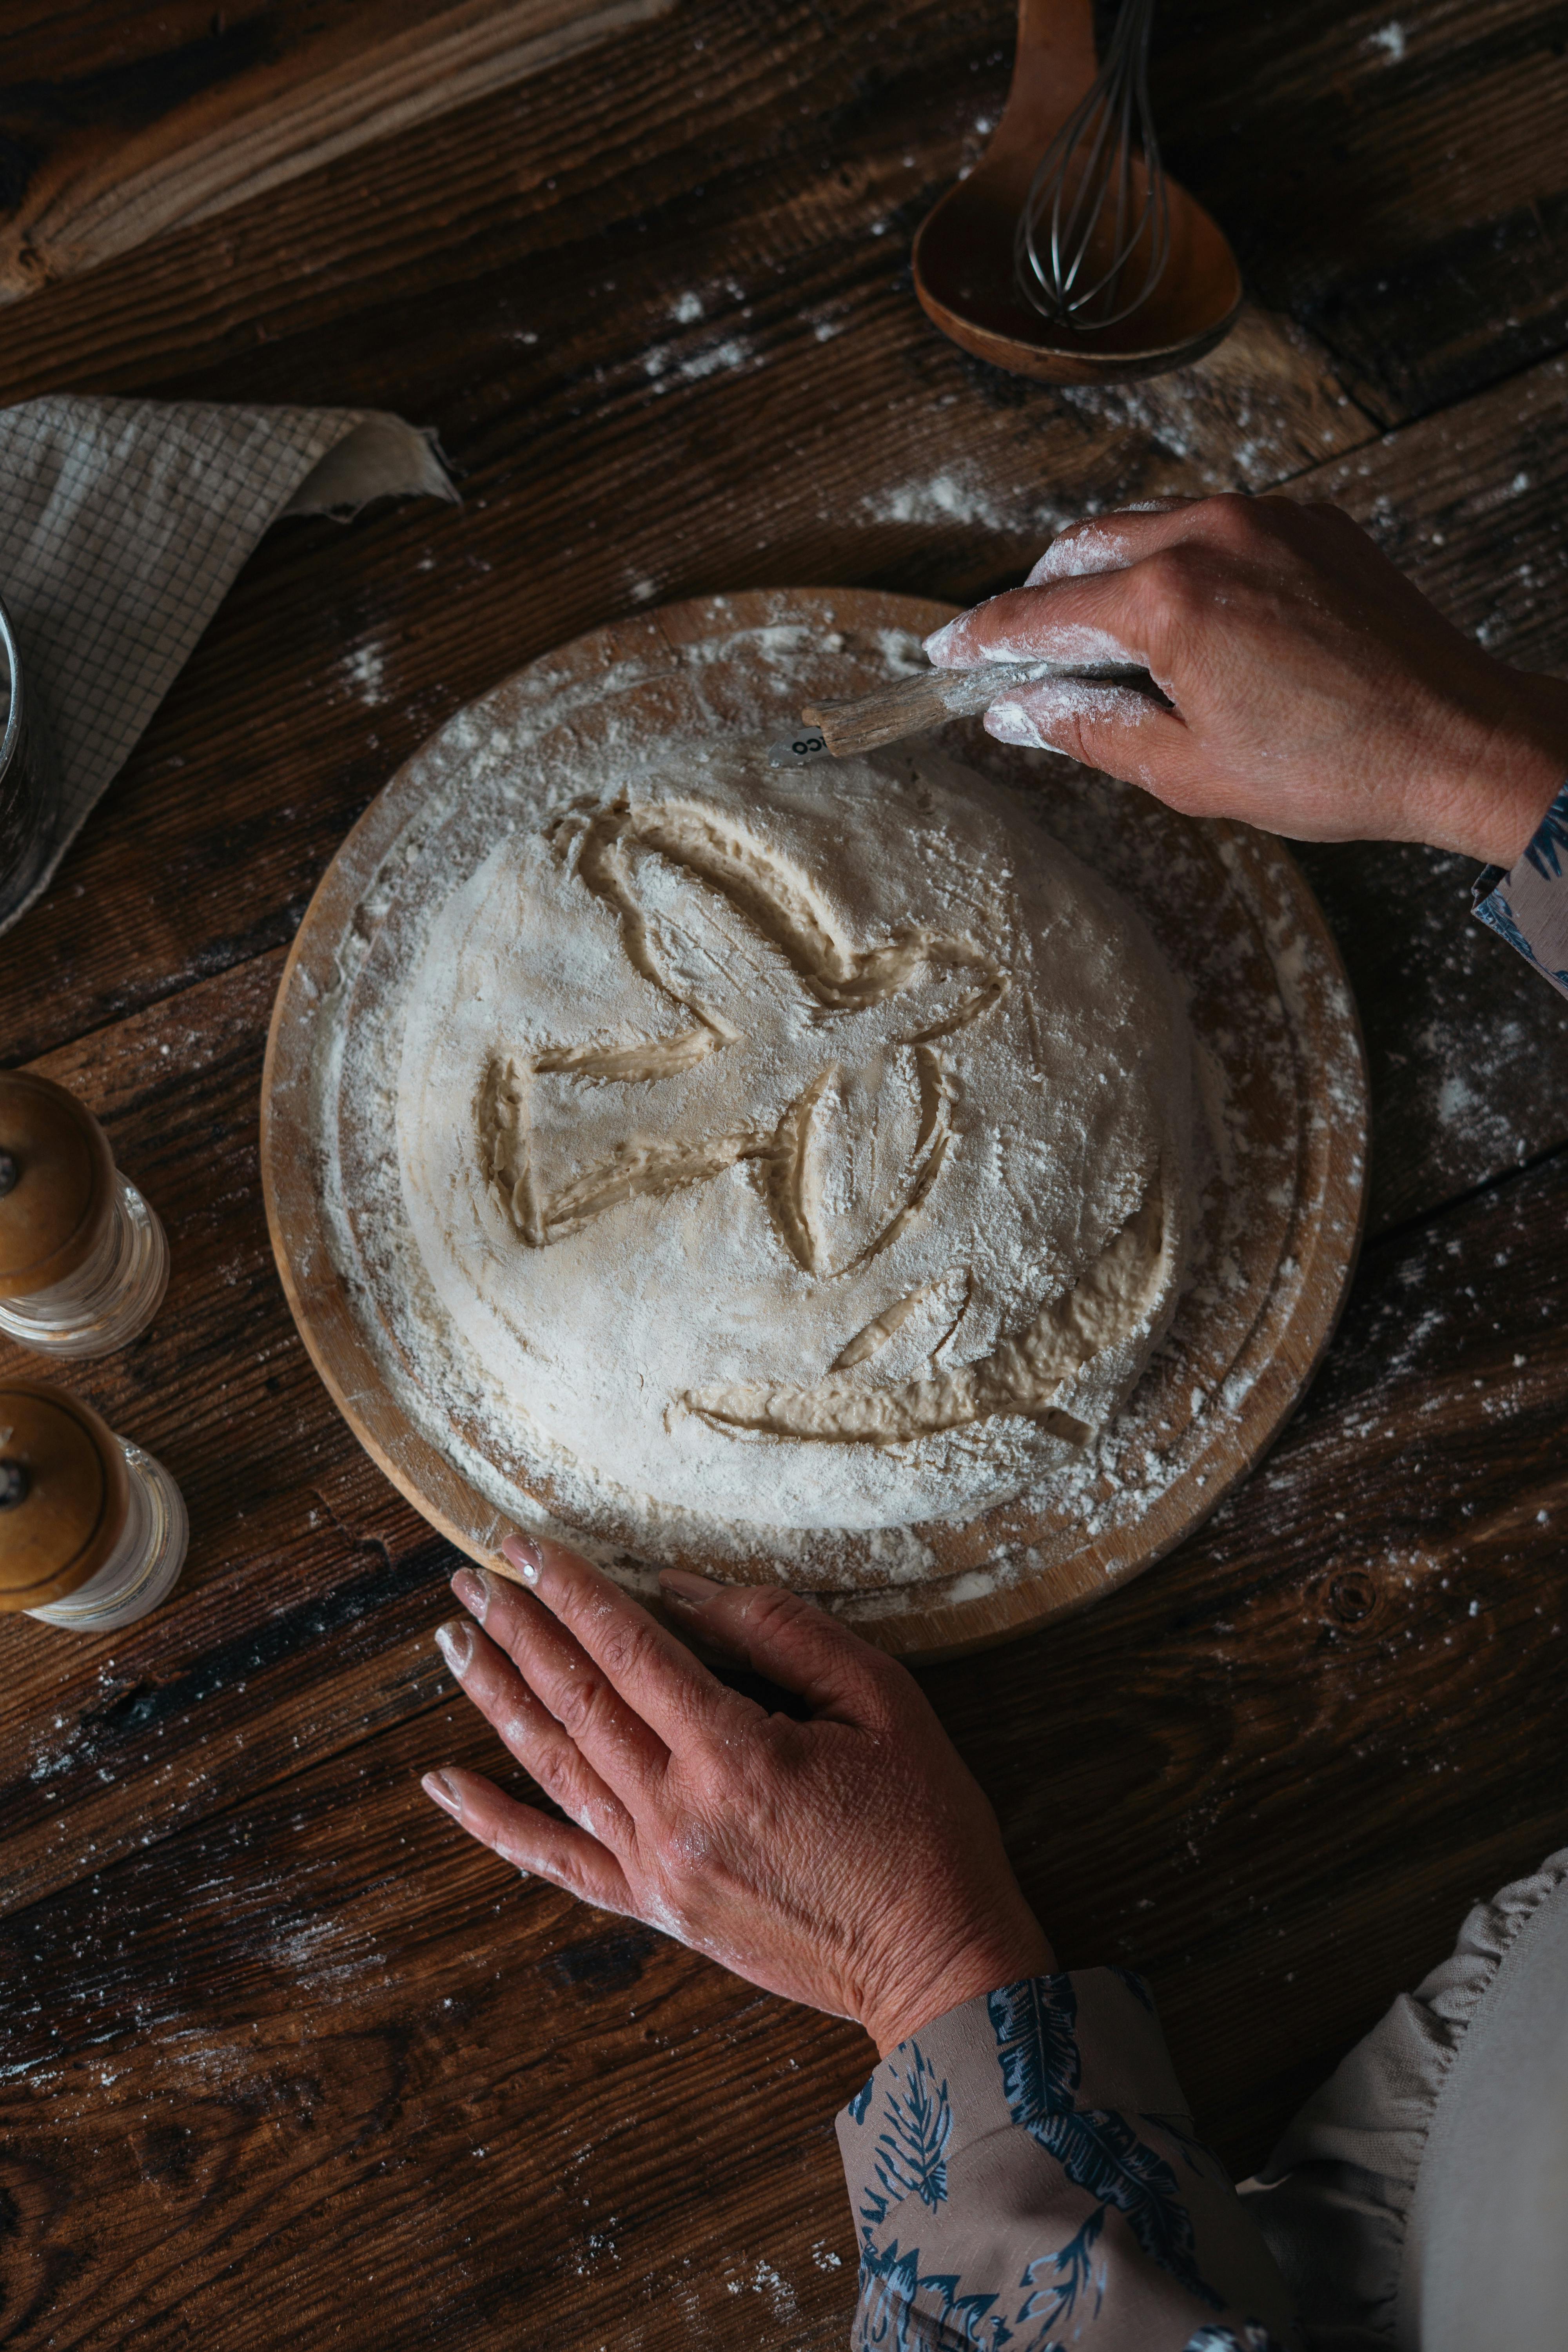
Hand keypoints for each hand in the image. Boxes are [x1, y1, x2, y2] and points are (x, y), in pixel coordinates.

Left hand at [421, 1538, 1051, 2053]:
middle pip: (576, 1698)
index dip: (569, 1587)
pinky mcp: (658, 1910)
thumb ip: (779, 1632)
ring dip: (497, 1697)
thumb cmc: (925, 1822)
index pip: (626, 1646)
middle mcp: (678, 1813)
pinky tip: (443, 1785)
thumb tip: (682, 1592)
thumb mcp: (882, 1699)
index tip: (521, 1541)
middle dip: (517, 1627)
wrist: (939, 1961)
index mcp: (735, 1754)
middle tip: (469, 1575)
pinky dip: (493, 1823)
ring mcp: (658, 1869)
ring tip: (453, 1641)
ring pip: (554, 1767)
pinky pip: (556, 1862)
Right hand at [924, 494, 1567, 867]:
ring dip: (1109, 578)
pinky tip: (1185, 622)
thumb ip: (1089, 728)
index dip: (980, 637)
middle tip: (1016, 653)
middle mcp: (1213, 533)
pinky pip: (1214, 528)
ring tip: (1104, 644)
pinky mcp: (1312, 523)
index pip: (1041, 612)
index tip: (941, 651)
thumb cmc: (1333, 766)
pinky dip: (1177, 565)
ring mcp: (1268, 518)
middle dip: (1040, 599)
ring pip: (1147, 528)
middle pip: (1083, 548)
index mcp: (1171, 598)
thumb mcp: (1187, 770)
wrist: (1458, 741)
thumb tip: (1015, 709)